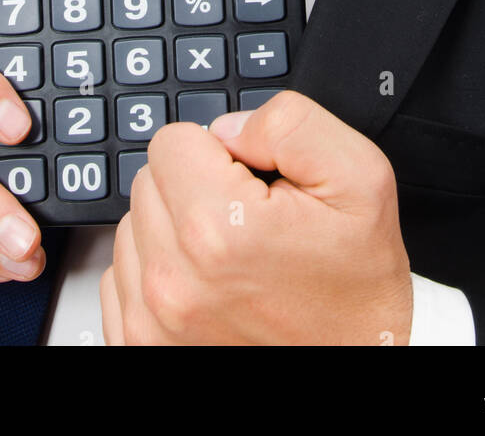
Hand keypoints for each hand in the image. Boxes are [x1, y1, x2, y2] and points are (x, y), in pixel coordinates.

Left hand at [101, 90, 412, 344]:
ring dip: (173, 230)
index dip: (219, 151)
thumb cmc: (357, 284)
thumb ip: (289, 123)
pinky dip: (159, 273)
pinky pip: (121, 277)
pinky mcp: (140, 346)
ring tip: (231, 258)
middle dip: (193, 187)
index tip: (252, 184)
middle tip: (249, 221)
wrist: (363, 361)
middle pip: (148, 181)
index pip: (172, 141)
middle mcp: (174, 282)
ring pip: (133, 227)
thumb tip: (226, 128)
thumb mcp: (360, 176)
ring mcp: (152, 323)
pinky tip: (206, 285)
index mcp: (218, 230)